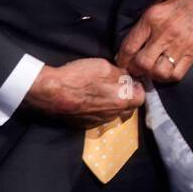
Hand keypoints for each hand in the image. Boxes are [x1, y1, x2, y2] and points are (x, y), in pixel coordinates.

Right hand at [23, 58, 144, 127]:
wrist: (51, 92)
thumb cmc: (79, 76)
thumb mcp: (105, 67)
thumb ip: (121, 74)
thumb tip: (128, 78)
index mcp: (121, 101)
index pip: (141, 98)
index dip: (138, 88)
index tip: (131, 81)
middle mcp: (112, 115)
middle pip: (128, 109)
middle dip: (127, 98)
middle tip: (118, 86)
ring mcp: (98, 122)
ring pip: (113, 115)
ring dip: (113, 105)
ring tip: (102, 93)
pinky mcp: (84, 125)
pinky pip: (99, 119)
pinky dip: (99, 111)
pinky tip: (90, 100)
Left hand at [115, 0, 192, 82]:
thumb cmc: (177, 0)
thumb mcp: (154, 6)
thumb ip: (141, 27)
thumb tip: (126, 51)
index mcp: (153, 17)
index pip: (130, 47)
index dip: (122, 59)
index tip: (121, 62)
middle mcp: (166, 32)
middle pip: (143, 63)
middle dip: (135, 69)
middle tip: (134, 68)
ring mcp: (181, 44)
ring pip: (159, 72)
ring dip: (151, 74)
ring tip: (150, 70)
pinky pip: (176, 74)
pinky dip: (167, 76)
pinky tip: (164, 70)